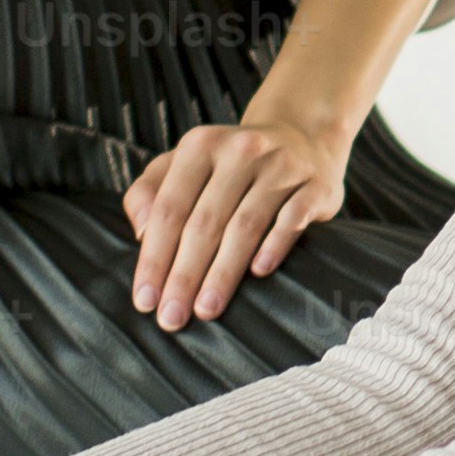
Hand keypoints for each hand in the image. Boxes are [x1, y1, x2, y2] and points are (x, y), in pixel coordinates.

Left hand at [122, 107, 354, 325]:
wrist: (302, 137)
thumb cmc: (229, 165)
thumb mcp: (183, 164)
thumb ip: (148, 192)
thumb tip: (139, 233)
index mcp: (200, 145)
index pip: (170, 208)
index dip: (154, 257)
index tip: (145, 300)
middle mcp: (241, 150)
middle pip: (205, 222)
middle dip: (184, 275)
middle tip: (172, 318)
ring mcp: (281, 166)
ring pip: (245, 225)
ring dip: (223, 272)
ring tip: (206, 310)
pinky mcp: (315, 185)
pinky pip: (292, 219)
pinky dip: (274, 245)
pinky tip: (258, 273)